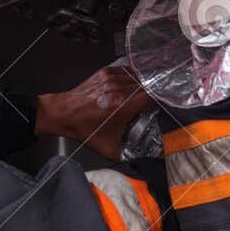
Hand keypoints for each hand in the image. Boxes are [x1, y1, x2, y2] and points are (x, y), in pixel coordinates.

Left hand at [36, 64, 153, 160]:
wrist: (65, 114)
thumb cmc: (85, 129)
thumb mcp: (108, 148)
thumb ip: (128, 155)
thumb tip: (146, 160)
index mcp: (122, 106)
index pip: (152, 96)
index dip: (160, 99)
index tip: (163, 104)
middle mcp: (118, 90)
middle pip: (146, 85)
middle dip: (153, 92)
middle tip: (155, 100)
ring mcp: (111, 79)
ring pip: (137, 76)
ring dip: (143, 83)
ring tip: (144, 92)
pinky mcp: (105, 73)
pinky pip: (126, 70)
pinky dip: (132, 76)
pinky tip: (132, 84)